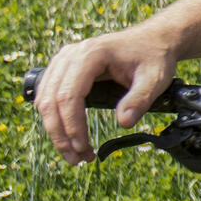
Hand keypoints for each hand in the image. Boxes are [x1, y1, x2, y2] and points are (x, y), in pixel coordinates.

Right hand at [33, 25, 181, 166]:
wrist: (153, 40)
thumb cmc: (154, 57)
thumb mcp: (155, 78)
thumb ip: (140, 99)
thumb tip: (123, 123)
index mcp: (91, 54)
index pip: (69, 95)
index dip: (72, 126)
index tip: (84, 149)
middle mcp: (71, 55)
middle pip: (51, 100)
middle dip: (61, 134)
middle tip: (77, 159)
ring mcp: (64, 60)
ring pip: (45, 100)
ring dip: (55, 130)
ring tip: (75, 153)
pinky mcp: (63, 68)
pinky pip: (48, 95)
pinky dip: (55, 118)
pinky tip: (68, 135)